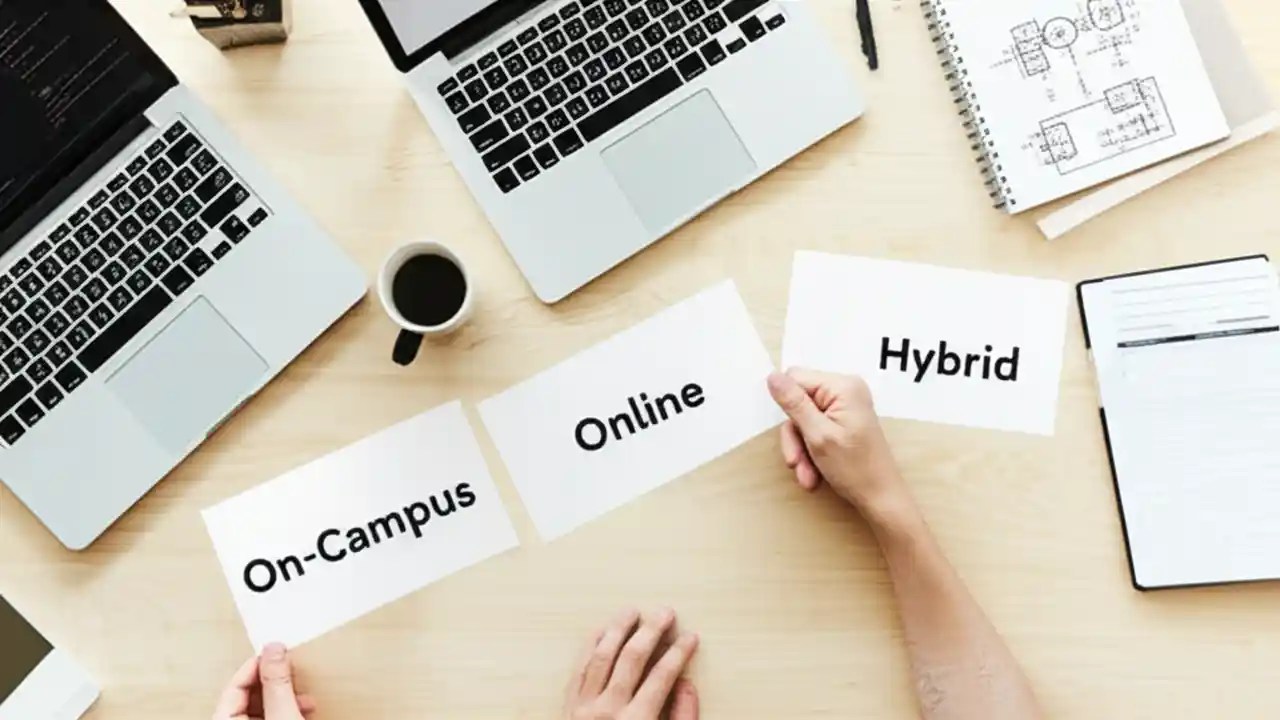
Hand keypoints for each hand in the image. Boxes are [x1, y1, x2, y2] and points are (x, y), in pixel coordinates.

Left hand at [212, 643, 315, 719]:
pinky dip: (288, 710)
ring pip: (263, 707)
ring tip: (305, 696)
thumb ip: (277, 683)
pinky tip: (305, 709)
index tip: (276, 652)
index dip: (255, 666)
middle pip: (248, 696)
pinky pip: (272, 716)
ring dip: (285, 696)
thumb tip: (273, 649)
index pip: (233, 686)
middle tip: (292, 670)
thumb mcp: (284, 714)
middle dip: (275, 682)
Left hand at [564, 608, 700, 719]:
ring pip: (602, 656)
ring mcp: (584, 709)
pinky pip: (579, 669)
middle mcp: (608, 712)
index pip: (662, 676)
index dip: (678, 653)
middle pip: (632, 658)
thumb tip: (685, 685)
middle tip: (665, 611)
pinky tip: (601, 631)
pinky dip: (590, 646)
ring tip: (632, 611)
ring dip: (618, 630)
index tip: (691, 636)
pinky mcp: (568, 709)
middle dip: (651, 631)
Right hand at [766, 369, 912, 520]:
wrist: (880, 497)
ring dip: (801, 449)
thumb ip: (794, 403)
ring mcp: (846, 406)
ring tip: (807, 475)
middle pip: (799, 401)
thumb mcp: (818, 435)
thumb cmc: (855, 469)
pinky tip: (813, 473)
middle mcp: (846, 390)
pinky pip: (816, 428)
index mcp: (843, 386)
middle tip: (796, 462)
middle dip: (795, 436)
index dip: (789, 407)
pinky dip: (811, 451)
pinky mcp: (844, 421)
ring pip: (804, 420)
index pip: (795, 378)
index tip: (795, 435)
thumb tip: (773, 376)